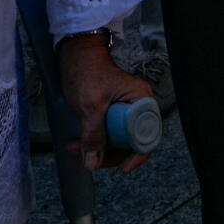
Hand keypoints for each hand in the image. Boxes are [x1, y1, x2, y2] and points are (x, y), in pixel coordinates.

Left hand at [57, 32, 154, 172]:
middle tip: (91, 160)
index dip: (137, 154)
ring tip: (75, 149)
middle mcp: (137, 106)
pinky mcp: (112, 111)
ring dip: (97, 148)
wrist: (75, 55)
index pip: (148, 135)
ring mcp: (124, 109)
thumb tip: (93, 163)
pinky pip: (108, 132)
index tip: (124, 168)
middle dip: (110, 153)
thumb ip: (93, 135)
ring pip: (117, 139)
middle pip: (131, 141)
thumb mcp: (91, 106)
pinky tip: (77, 143)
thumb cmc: (87, 72)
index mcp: (141, 100)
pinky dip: (94, 140)